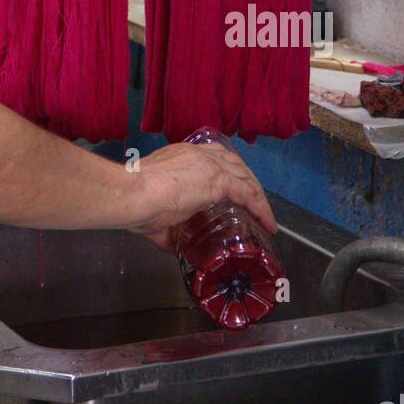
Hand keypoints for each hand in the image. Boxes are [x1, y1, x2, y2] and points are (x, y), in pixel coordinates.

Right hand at [130, 142, 277, 254]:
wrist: (135, 194)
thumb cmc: (138, 203)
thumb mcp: (157, 217)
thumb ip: (169, 232)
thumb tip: (176, 249)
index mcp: (181, 156)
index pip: (212, 158)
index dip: (226, 172)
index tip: (232, 188)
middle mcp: (198, 154)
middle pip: (233, 162)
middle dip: (247, 181)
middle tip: (253, 202)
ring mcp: (210, 165)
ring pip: (245, 176)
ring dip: (257, 194)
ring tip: (264, 214)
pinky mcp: (219, 180)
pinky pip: (249, 194)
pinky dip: (261, 208)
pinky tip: (268, 223)